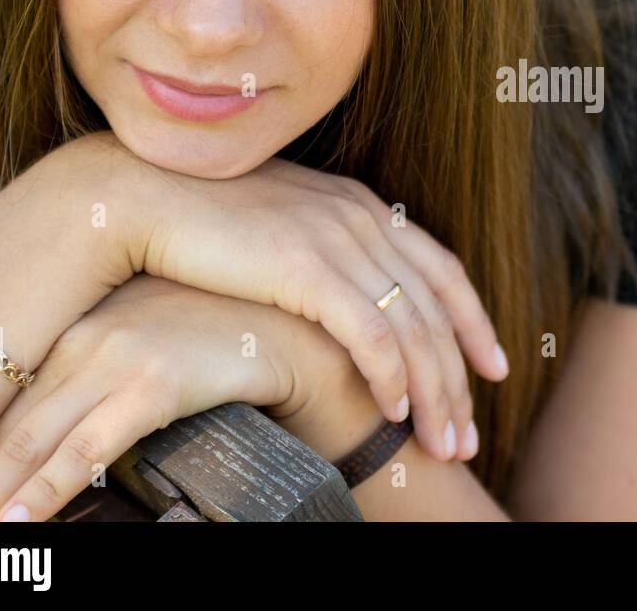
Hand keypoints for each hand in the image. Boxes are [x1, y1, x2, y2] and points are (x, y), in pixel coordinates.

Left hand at [0, 274, 380, 521]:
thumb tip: (85, 428)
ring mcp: (120, 354)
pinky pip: (84, 445)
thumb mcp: (166, 345)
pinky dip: (45, 487)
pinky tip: (19, 520)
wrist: (304, 329)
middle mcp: (92, 336)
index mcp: (90, 328)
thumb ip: (121, 374)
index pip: (18, 402)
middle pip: (14, 423)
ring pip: (35, 439)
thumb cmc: (241, 341)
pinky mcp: (154, 378)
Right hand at [54, 132, 506, 462]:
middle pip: (438, 310)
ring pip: (413, 330)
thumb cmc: (202, 220)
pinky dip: (391, 376)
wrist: (141, 193)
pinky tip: (394, 413)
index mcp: (362, 207)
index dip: (474, 322)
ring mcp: (340, 240)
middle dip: (460, 378)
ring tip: (442, 443)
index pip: (442, 271)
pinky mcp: (308, 268)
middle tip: (470, 435)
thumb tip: (339, 300)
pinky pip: (371, 334)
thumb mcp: (281, 230)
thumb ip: (321, 257)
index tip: (494, 367)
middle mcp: (363, 219)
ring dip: (434, 393)